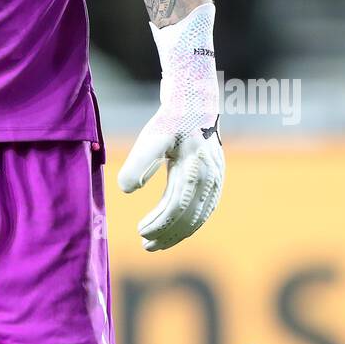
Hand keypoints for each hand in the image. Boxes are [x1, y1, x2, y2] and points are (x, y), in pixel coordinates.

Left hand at [117, 3, 224, 250]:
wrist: (195, 98)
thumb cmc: (170, 117)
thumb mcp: (152, 136)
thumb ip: (139, 163)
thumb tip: (127, 191)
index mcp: (196, 166)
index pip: (177, 205)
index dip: (160, 223)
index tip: (141, 232)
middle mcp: (211, 175)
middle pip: (190, 215)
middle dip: (168, 234)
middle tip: (146, 245)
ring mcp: (217, 178)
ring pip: (199, 215)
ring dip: (178, 232)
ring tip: (156, 243)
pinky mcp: (216, 177)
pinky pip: (204, 208)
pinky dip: (189, 222)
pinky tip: (174, 228)